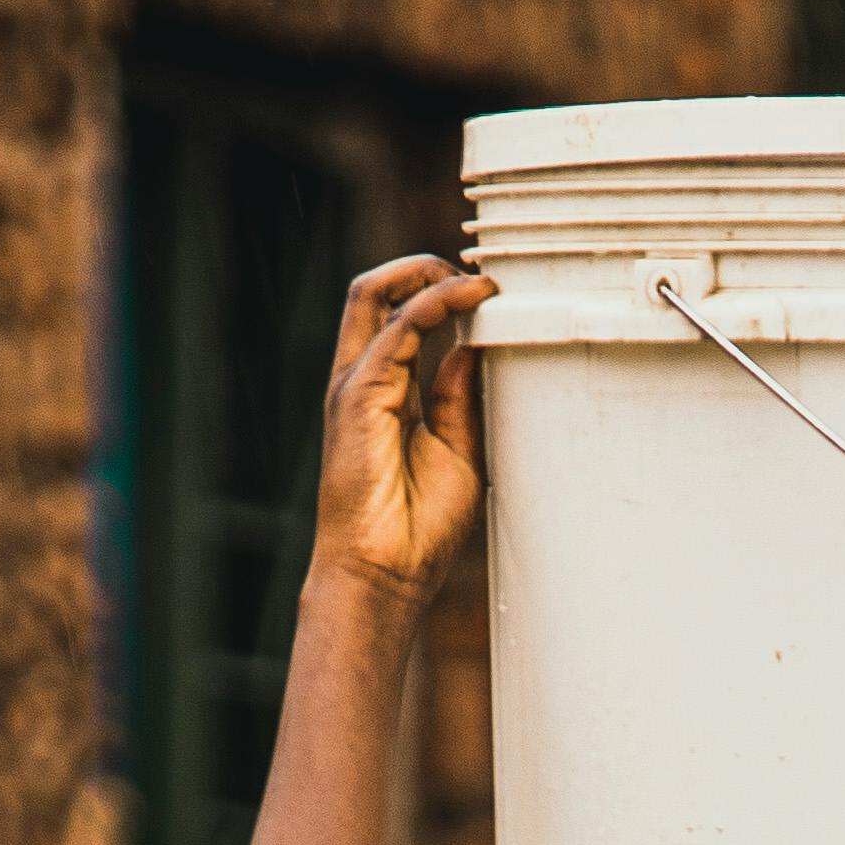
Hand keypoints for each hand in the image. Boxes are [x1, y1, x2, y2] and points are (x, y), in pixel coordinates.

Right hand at [307, 255, 492, 610]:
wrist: (385, 576)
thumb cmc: (416, 530)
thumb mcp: (457, 450)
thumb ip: (459, 397)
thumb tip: (474, 348)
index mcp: (384, 392)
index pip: (400, 318)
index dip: (440, 294)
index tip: (489, 294)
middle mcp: (362, 380)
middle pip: (376, 293)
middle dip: (423, 268)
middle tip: (478, 275)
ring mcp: (356, 385)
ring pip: (376, 295)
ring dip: (430, 275)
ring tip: (481, 280)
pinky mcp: (359, 396)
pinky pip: (397, 329)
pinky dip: (434, 304)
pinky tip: (470, 299)